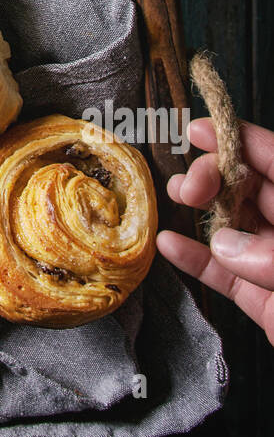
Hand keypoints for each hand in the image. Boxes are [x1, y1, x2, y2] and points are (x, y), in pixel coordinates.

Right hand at [157, 117, 273, 344]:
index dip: (242, 141)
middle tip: (190, 185)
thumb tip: (229, 245)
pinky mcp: (270, 306)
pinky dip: (198, 262)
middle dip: (216, 177)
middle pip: (254, 190)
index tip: (201, 130)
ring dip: (202, 213)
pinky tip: (171, 246)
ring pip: (237, 231)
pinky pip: (228, 279)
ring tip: (175, 200)